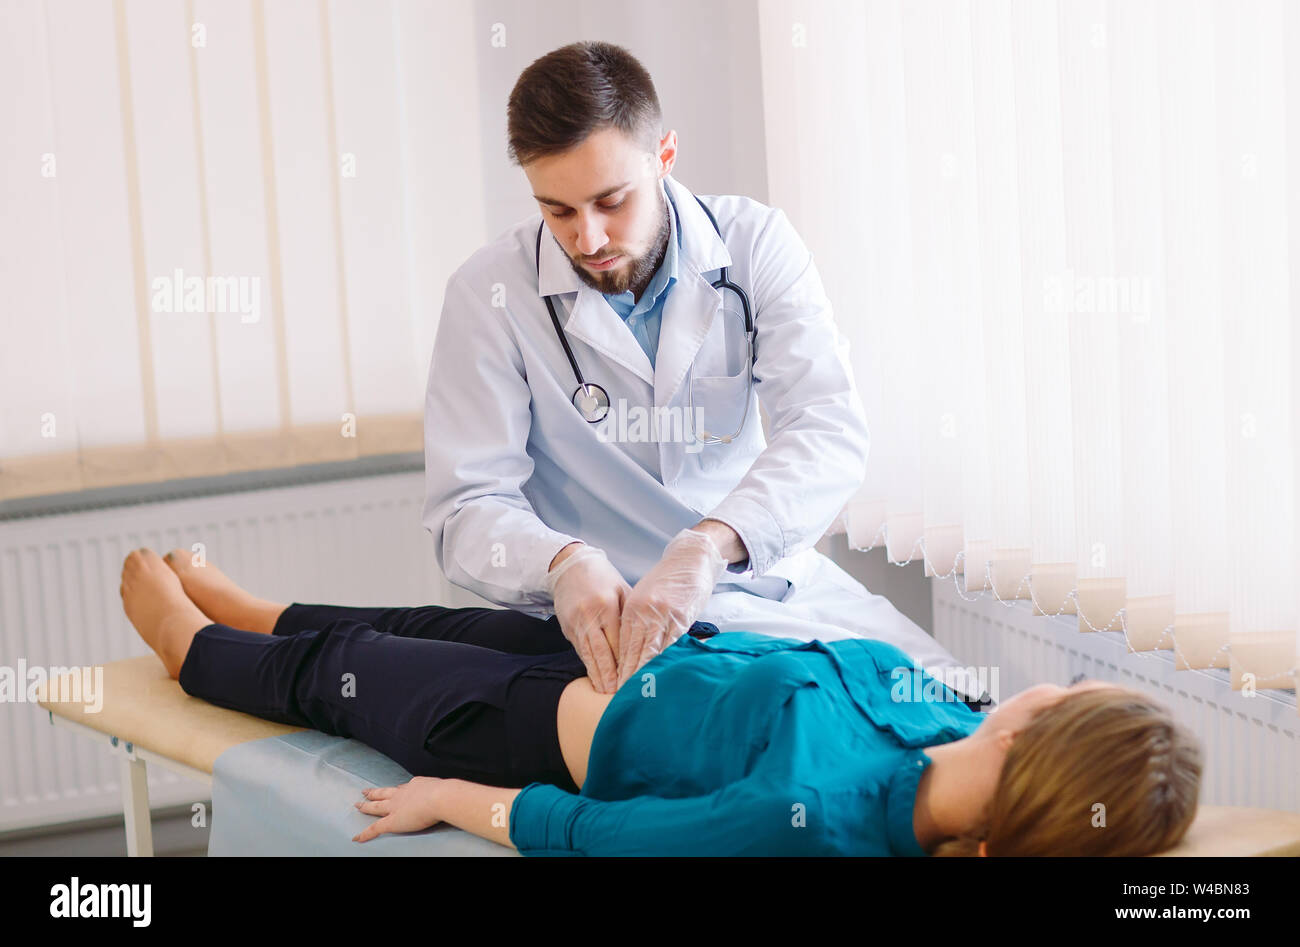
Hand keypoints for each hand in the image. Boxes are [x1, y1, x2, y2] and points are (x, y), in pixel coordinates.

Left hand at [352, 776, 444, 841]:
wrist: (439, 797)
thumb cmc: (446, 793)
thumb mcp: (442, 787)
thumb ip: (441, 790)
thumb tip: (450, 792)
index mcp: (415, 785)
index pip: (402, 788)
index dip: (396, 789)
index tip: (394, 789)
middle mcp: (401, 794)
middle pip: (384, 793)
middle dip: (375, 792)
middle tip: (365, 791)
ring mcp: (394, 807)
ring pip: (375, 806)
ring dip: (366, 806)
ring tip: (357, 805)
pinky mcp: (391, 822)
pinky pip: (375, 829)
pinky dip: (365, 834)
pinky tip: (357, 838)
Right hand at [546, 544, 629, 693]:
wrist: (570, 566)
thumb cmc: (603, 578)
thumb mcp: (622, 591)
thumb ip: (631, 614)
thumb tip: (650, 637)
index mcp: (607, 606)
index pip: (619, 642)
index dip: (628, 662)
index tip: (637, 678)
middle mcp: (590, 617)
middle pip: (603, 653)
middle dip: (612, 676)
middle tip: (621, 696)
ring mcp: (576, 624)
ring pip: (589, 656)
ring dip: (599, 677)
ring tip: (607, 694)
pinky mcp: (567, 628)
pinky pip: (580, 651)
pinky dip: (589, 666)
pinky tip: (596, 679)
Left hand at [616, 528, 727, 687]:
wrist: (690, 558)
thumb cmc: (668, 581)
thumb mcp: (646, 598)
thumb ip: (638, 622)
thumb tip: (631, 651)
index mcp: (631, 608)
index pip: (622, 645)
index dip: (619, 668)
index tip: (614, 688)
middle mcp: (643, 612)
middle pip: (632, 650)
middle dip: (627, 676)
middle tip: (622, 699)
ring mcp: (661, 614)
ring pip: (650, 650)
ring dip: (645, 673)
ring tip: (641, 694)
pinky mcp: (680, 615)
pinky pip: (672, 643)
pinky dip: (666, 660)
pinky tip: (663, 676)